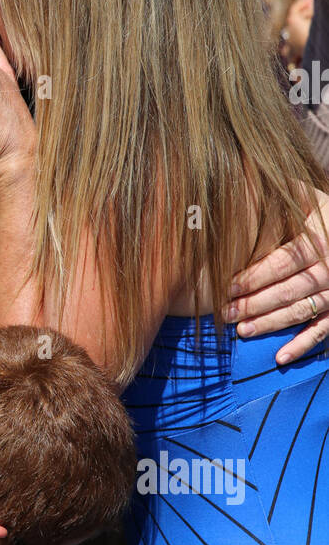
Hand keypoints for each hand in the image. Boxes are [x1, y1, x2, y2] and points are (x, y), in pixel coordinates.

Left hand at [225, 190, 328, 363]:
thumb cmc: (317, 210)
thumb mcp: (302, 196)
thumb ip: (276, 196)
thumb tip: (236, 185)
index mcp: (320, 240)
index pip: (285, 261)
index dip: (257, 274)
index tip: (229, 285)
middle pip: (289, 290)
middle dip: (255, 303)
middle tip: (225, 313)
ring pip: (302, 312)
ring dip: (272, 325)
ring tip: (242, 331)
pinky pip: (322, 332)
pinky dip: (303, 346)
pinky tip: (280, 358)